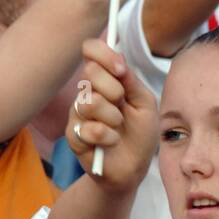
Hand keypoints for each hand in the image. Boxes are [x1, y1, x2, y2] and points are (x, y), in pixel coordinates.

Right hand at [66, 39, 158, 192]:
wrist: (132, 168)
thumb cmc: (140, 134)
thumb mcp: (145, 103)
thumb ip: (131, 81)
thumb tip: (118, 59)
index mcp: (104, 80)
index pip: (91, 51)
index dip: (104, 54)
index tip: (120, 70)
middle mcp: (87, 92)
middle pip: (89, 73)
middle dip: (114, 90)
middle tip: (122, 105)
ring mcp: (77, 113)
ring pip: (89, 102)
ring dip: (112, 117)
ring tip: (117, 128)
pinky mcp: (73, 135)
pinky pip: (88, 128)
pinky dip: (107, 137)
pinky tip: (110, 143)